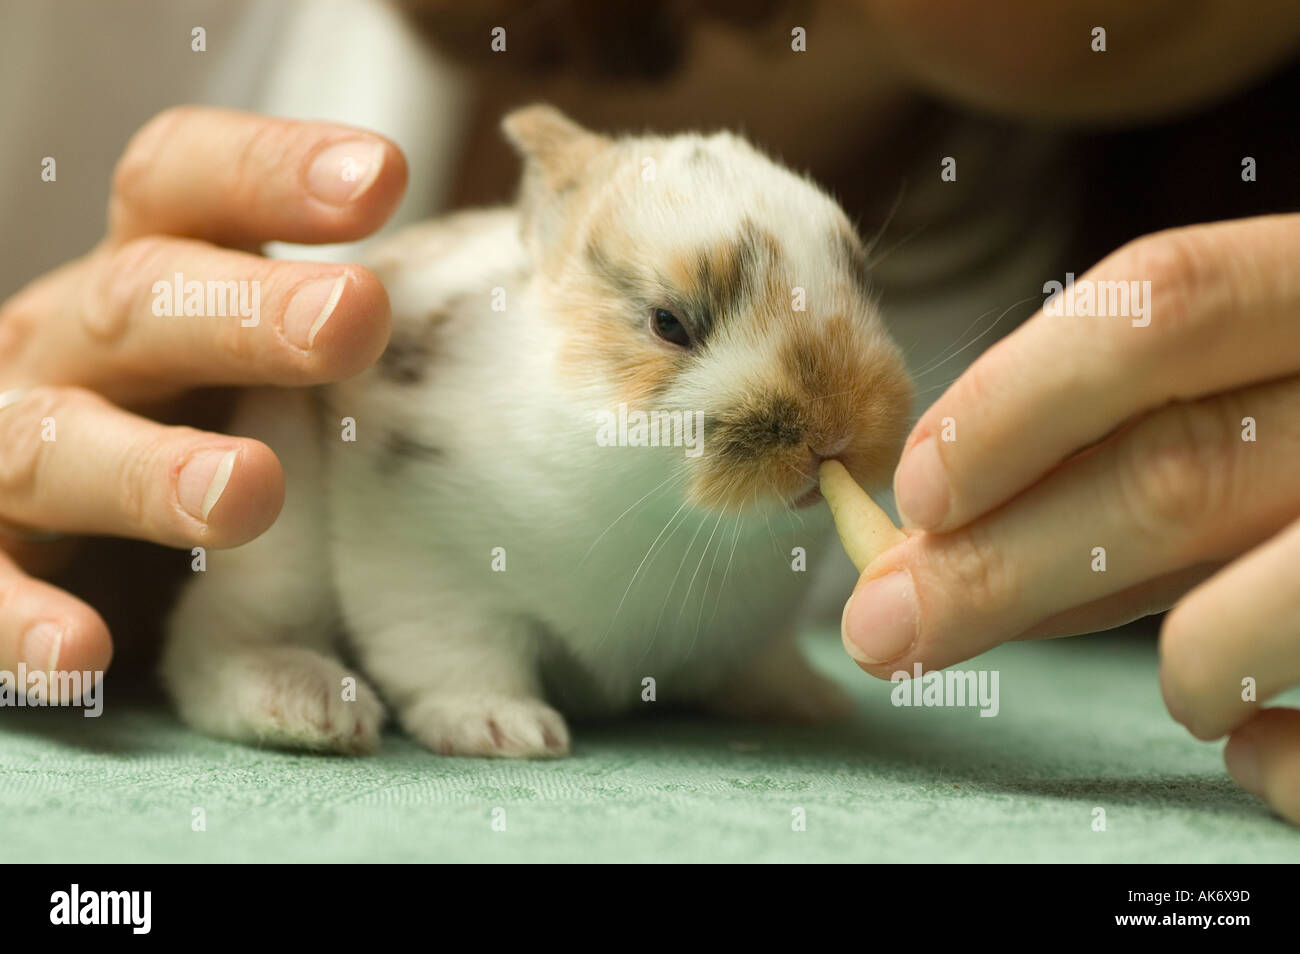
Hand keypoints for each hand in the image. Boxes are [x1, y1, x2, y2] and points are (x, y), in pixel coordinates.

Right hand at [0, 106, 405, 687]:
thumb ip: (342, 334)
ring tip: (249, 494)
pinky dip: (21, 620)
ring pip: (54, 445)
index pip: (186, 189)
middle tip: (355, 317)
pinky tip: (81, 653)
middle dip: (243, 309)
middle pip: (136, 300)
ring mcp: (14, 449)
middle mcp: (73, 349)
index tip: (381, 176)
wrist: (54, 529)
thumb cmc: (194, 420)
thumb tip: (526, 292)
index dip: (269, 171)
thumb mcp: (260, 360)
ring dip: (151, 469)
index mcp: (149, 280)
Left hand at [840, 214, 1299, 822]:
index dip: (1016, 399)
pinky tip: (1254, 744)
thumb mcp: (1246, 393)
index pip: (1164, 303)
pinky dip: (1277, 760)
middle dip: (1002, 566)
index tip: (915, 492)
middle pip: (1174, 470)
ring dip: (1176, 663)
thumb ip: (1112, 440)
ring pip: (1267, 607)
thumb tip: (928, 534)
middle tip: (884, 630)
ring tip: (1171, 688)